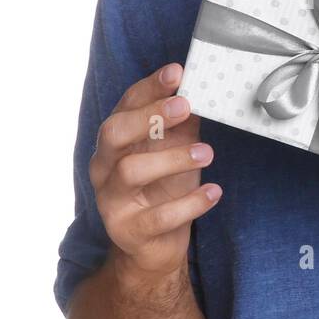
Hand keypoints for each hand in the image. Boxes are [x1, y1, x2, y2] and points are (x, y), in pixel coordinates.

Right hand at [89, 62, 220, 282]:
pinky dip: (190, 203)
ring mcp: (111, 201)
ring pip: (131, 171)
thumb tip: (204, 89)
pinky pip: (158, 216)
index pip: (125, 106)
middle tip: (186, 105)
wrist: (153, 248)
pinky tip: (215, 192)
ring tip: (208, 153)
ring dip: (173, 158)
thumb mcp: (174, 150)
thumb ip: (183, 123)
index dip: (149, 87)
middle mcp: (103, 168)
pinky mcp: (128, 232)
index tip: (177, 71)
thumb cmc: (164, 188)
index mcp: (114, 142)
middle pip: (113, 133)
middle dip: (148, 116)